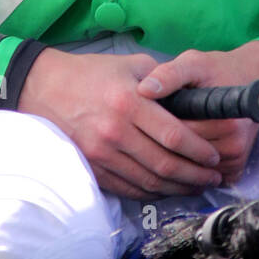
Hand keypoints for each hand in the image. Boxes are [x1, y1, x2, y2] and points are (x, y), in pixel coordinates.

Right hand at [16, 49, 225, 200]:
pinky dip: (151, 193)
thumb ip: (161, 80)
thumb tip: (190, 99)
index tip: (214, 155)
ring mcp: (102, 153)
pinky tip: (166, 190)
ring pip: (149, 181)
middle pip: (165, 164)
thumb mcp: (129, 64)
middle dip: (195, 174)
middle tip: (213, 176)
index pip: (173, 135)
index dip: (199, 150)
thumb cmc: (91, 74)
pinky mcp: (92, 167)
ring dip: (177, 188)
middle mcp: (115, 131)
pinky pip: (128, 188)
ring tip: (196, 186)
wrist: (44, 89)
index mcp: (128, 102)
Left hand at [136, 42, 258, 186]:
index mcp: (227, 121)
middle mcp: (235, 145)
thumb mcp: (193, 63)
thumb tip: (143, 89)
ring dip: (174, 156)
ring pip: (190, 169)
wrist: (247, 80)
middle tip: (149, 124)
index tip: (146, 114)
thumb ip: (170, 74)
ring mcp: (235, 161)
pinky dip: (187, 166)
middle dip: (163, 142)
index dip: (157, 126)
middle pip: (183, 155)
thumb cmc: (217, 71)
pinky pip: (201, 176)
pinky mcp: (234, 171)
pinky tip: (178, 148)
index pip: (178, 136)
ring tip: (164, 133)